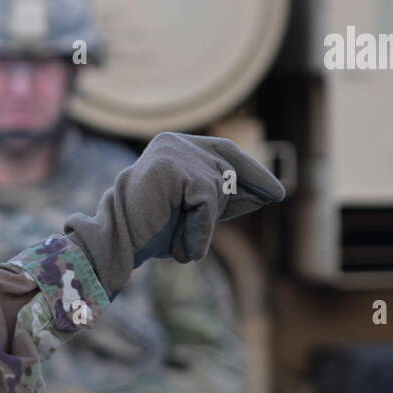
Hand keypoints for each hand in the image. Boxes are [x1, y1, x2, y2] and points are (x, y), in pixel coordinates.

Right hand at [64, 132, 284, 293]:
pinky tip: (187, 250)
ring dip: (207, 224)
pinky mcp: (171, 168)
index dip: (253, 172)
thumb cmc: (151, 230)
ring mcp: (172, 152)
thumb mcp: (194, 210)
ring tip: (183, 244)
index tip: (277, 193)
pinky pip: (206, 200)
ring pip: (218, 187)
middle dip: (234, 200)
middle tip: (217, 226)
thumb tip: (264, 192)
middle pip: (226, 169)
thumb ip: (221, 196)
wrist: (115, 244)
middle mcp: (173, 142)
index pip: (224, 151)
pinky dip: (201, 229)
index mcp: (175, 145)